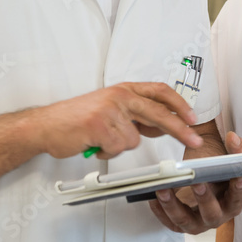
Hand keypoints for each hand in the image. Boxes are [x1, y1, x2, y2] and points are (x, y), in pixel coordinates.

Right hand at [38, 82, 202, 157]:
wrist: (46, 125)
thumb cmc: (78, 119)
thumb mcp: (111, 110)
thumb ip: (136, 116)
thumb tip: (163, 125)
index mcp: (124, 89)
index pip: (159, 91)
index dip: (179, 104)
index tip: (192, 117)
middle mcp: (119, 96)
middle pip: (158, 113)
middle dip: (179, 129)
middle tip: (194, 140)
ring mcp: (109, 109)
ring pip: (134, 139)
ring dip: (119, 146)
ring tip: (100, 139)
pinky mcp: (100, 125)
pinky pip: (117, 148)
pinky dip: (106, 152)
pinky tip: (94, 144)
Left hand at [149, 131, 241, 234]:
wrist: (202, 171)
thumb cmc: (218, 166)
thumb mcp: (232, 156)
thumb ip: (239, 148)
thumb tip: (233, 138)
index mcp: (233, 201)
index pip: (238, 197)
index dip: (239, 188)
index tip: (237, 177)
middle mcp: (217, 216)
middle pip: (212, 214)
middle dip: (204, 199)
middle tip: (197, 182)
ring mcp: (198, 222)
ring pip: (185, 220)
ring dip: (173, 206)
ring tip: (163, 189)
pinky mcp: (180, 224)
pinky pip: (168, 221)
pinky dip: (159, 210)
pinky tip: (152, 196)